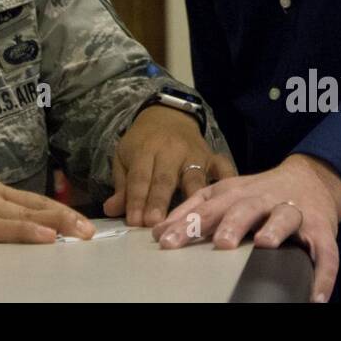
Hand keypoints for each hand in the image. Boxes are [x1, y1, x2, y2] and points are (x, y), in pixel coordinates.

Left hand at [103, 105, 236, 226]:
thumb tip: (111, 209)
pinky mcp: (214, 158)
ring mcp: (195, 155)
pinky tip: (228, 201)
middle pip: (165, 179)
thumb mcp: (125, 156)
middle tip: (154, 225)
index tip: (135, 222)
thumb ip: (122, 185)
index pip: (140, 177)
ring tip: (187, 222)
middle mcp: (171, 151)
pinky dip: (228, 182)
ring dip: (189, 200)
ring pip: (194, 179)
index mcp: (146, 149)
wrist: (169, 116)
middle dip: (159, 202)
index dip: (136, 200)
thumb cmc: (143, 142)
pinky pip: (224, 169)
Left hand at [150, 154, 340, 303]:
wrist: (311, 179)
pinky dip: (324, 275)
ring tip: (263, 245)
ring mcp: (295, 212)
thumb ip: (194, 210)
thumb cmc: (259, 192)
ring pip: (284, 217)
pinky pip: (326, 252)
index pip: (208, 205)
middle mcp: (264, 198)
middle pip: (245, 207)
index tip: (166, 241)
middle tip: (219, 242)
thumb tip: (158, 232)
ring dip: (274, 229)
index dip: (188, 222)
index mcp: (237, 192)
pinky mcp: (322, 229)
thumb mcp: (226, 194)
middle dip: (231, 222)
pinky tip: (316, 298)